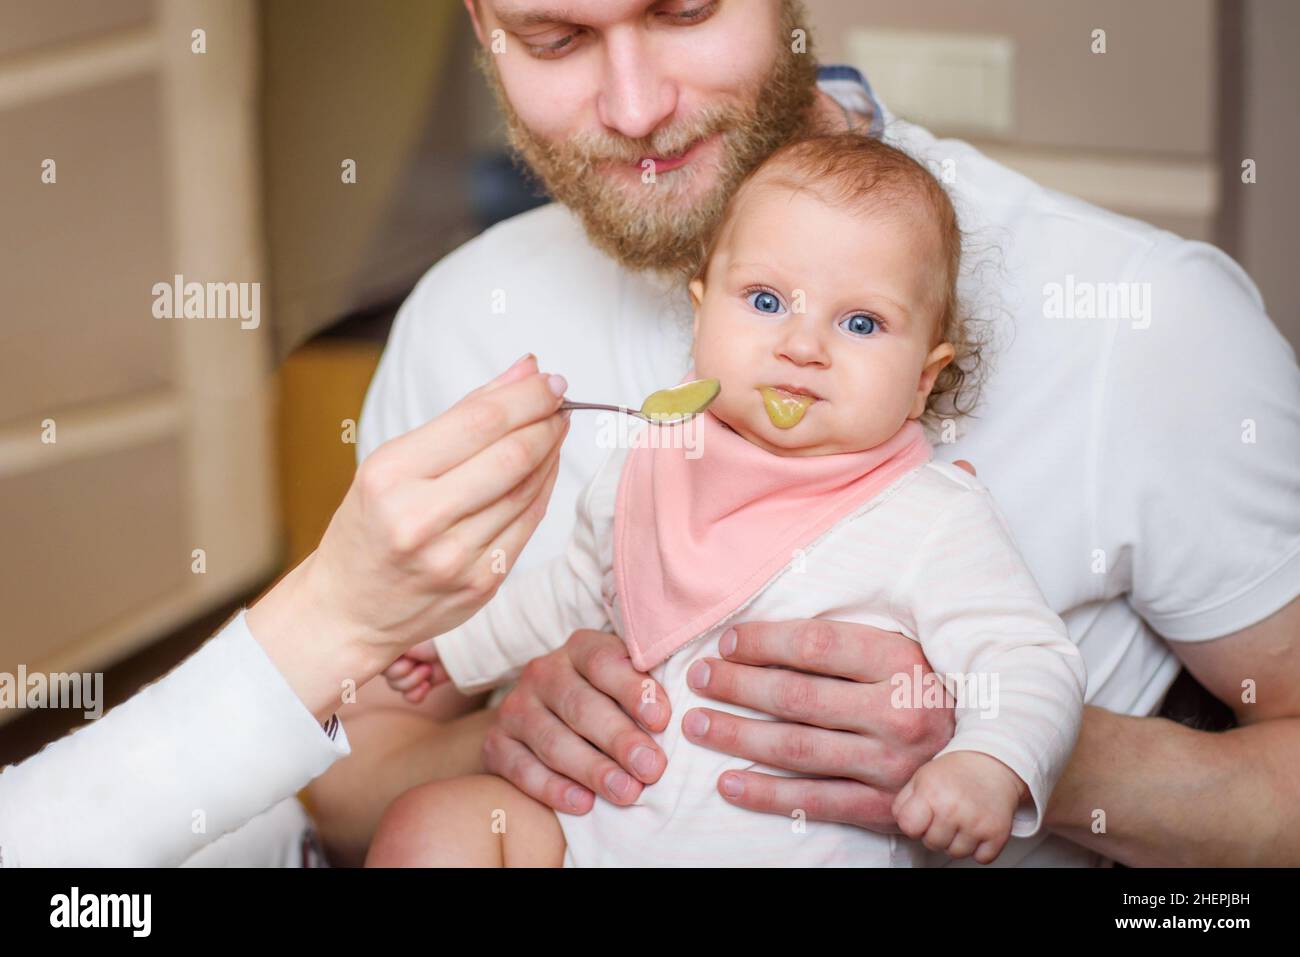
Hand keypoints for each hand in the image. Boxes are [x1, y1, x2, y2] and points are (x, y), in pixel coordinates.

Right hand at [249, 354, 568, 716]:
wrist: (347, 611)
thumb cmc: (370, 526)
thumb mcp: (392, 464)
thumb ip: (462, 415)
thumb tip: (525, 370)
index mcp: (390, 475)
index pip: (479, 422)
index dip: (526, 397)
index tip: (550, 381)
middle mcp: (419, 518)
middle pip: (511, 456)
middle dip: (546, 422)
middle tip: (560, 404)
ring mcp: (453, 557)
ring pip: (526, 490)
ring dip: (550, 454)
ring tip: (554, 431)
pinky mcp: (480, 584)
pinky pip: (528, 525)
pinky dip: (543, 490)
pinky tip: (544, 470)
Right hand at [481, 629, 669, 812]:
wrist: (545, 714)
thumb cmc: (605, 698)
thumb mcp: (625, 680)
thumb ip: (647, 687)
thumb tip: (688, 713)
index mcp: (580, 648)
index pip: (604, 662)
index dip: (633, 690)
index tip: (663, 720)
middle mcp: (543, 672)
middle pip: (580, 705)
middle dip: (619, 739)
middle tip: (652, 767)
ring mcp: (516, 707)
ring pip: (553, 740)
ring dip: (592, 769)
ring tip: (627, 792)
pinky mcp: (496, 743)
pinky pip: (521, 769)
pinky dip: (552, 788)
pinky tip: (583, 803)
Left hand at [680, 620, 955, 831]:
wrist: (982, 758)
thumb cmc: (921, 692)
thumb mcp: (900, 653)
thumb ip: (846, 644)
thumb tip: (764, 631)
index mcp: (903, 663)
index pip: (817, 646)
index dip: (763, 642)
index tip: (727, 642)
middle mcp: (899, 713)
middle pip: (798, 696)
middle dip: (737, 685)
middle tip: (698, 677)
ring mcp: (892, 764)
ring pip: (797, 748)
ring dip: (737, 735)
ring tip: (697, 724)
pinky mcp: (884, 806)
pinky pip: (813, 801)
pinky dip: (765, 794)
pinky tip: (727, 782)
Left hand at [893, 751, 1026, 863]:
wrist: (991, 764)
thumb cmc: (955, 772)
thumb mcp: (921, 778)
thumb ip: (904, 802)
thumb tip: (902, 824)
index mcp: (931, 793)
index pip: (909, 827)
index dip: (913, 824)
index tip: (922, 816)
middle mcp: (953, 809)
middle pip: (932, 843)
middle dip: (936, 833)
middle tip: (946, 815)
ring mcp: (976, 823)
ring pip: (956, 853)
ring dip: (957, 841)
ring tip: (962, 820)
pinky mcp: (997, 833)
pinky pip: (981, 859)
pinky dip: (979, 848)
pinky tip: (977, 827)